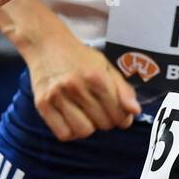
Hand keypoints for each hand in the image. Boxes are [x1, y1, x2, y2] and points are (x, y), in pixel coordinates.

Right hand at [21, 30, 141, 141]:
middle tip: (101, 112)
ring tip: (87, 116)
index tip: (119, 114)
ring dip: (89, 128)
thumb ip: (123, 89)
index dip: (123, 118)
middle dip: (107, 121)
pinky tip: (72, 120)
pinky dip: (71, 132)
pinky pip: (63, 134)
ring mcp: (57, 97)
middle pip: (103, 124)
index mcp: (96, 76)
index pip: (119, 113)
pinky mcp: (42, 105)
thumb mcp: (105, 66)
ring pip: (83, 132)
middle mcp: (77, 87)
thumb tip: (136, 112)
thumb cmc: (79, 57)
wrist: (46, 44)